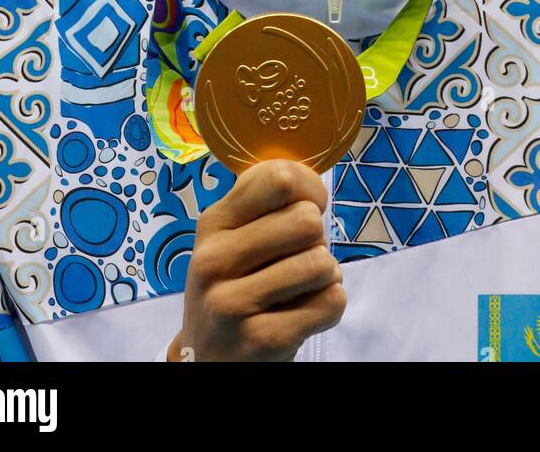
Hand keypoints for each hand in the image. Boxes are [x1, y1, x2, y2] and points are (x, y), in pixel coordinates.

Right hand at [168, 159, 345, 361]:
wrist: (208, 360)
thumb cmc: (234, 288)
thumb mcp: (232, 242)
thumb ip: (266, 207)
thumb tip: (313, 183)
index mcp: (213, 223)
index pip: (278, 179)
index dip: (309, 189)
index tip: (308, 207)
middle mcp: (215, 259)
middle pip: (307, 220)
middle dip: (316, 240)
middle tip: (296, 260)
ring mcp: (233, 302)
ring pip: (322, 263)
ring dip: (324, 277)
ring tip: (298, 290)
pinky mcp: (260, 340)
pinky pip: (331, 302)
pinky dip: (329, 308)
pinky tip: (301, 314)